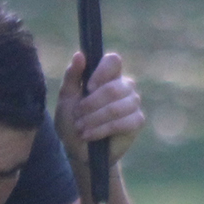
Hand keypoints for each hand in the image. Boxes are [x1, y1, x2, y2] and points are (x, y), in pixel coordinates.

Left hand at [55, 51, 144, 167]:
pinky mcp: (137, 121)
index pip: (113, 60)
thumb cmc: (72, 120)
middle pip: (113, 88)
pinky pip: (124, 122)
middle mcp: (124, 85)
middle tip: (77, 116)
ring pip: (117, 107)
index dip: (101, 72)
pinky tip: (90, 135)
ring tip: (81, 128)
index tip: (88, 87)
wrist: (77, 148)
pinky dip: (102, 129)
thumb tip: (80, 54)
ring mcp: (132, 103)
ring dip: (94, 119)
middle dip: (91, 104)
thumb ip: (72, 76)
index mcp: (108, 75)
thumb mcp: (66, 97)